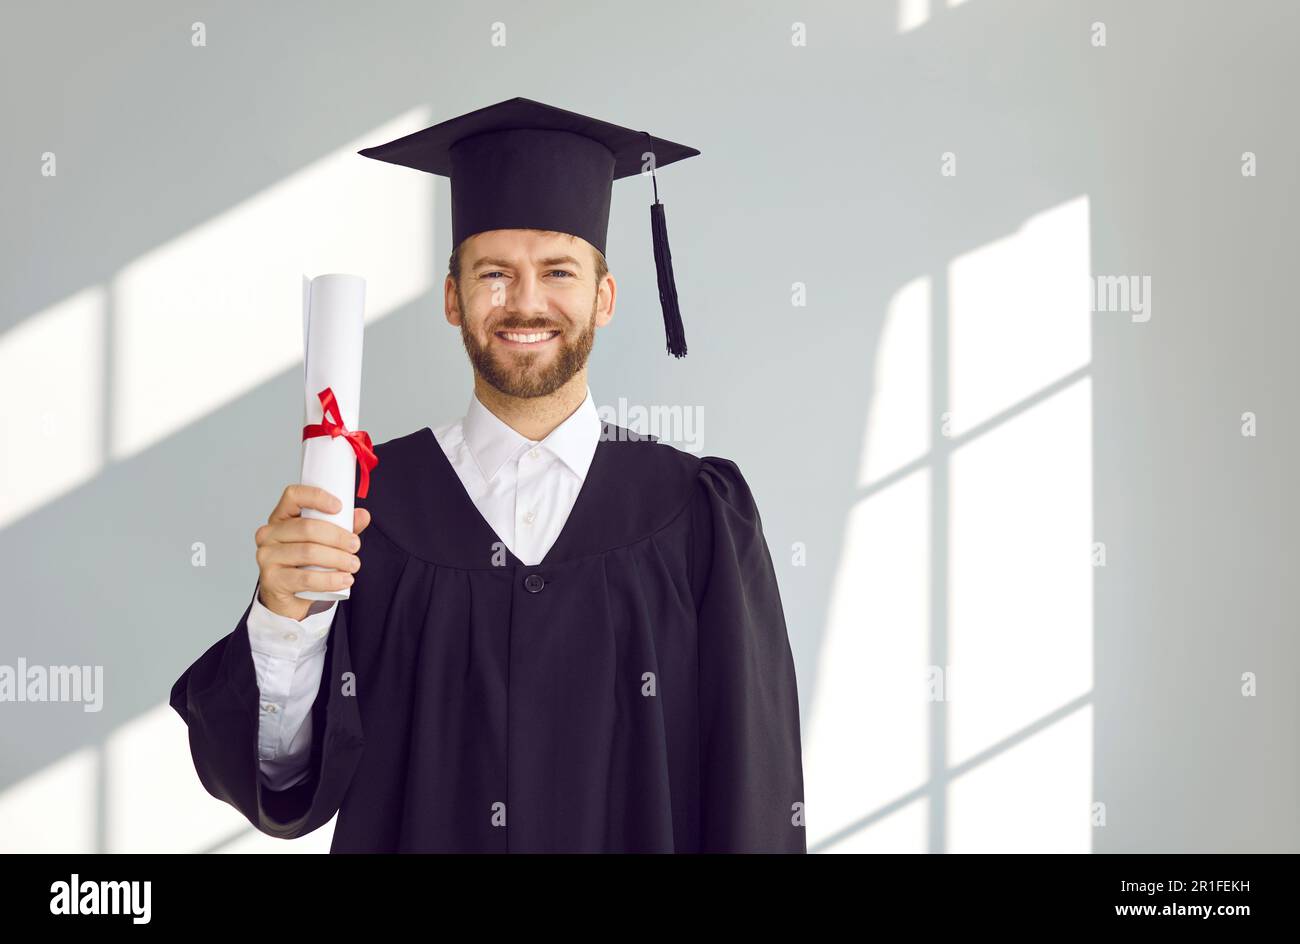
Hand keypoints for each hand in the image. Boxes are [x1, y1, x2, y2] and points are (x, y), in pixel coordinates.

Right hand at [254, 485, 370, 620]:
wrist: (287, 597)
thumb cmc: (305, 564)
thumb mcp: (324, 542)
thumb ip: (342, 527)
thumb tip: (363, 515)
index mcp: (281, 517)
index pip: (293, 496)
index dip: (317, 497)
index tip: (339, 507)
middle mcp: (268, 534)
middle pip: (307, 527)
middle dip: (337, 536)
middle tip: (355, 546)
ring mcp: (266, 557)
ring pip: (308, 552)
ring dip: (338, 559)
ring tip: (354, 565)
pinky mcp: (271, 580)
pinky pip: (306, 578)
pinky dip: (330, 579)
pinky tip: (344, 580)